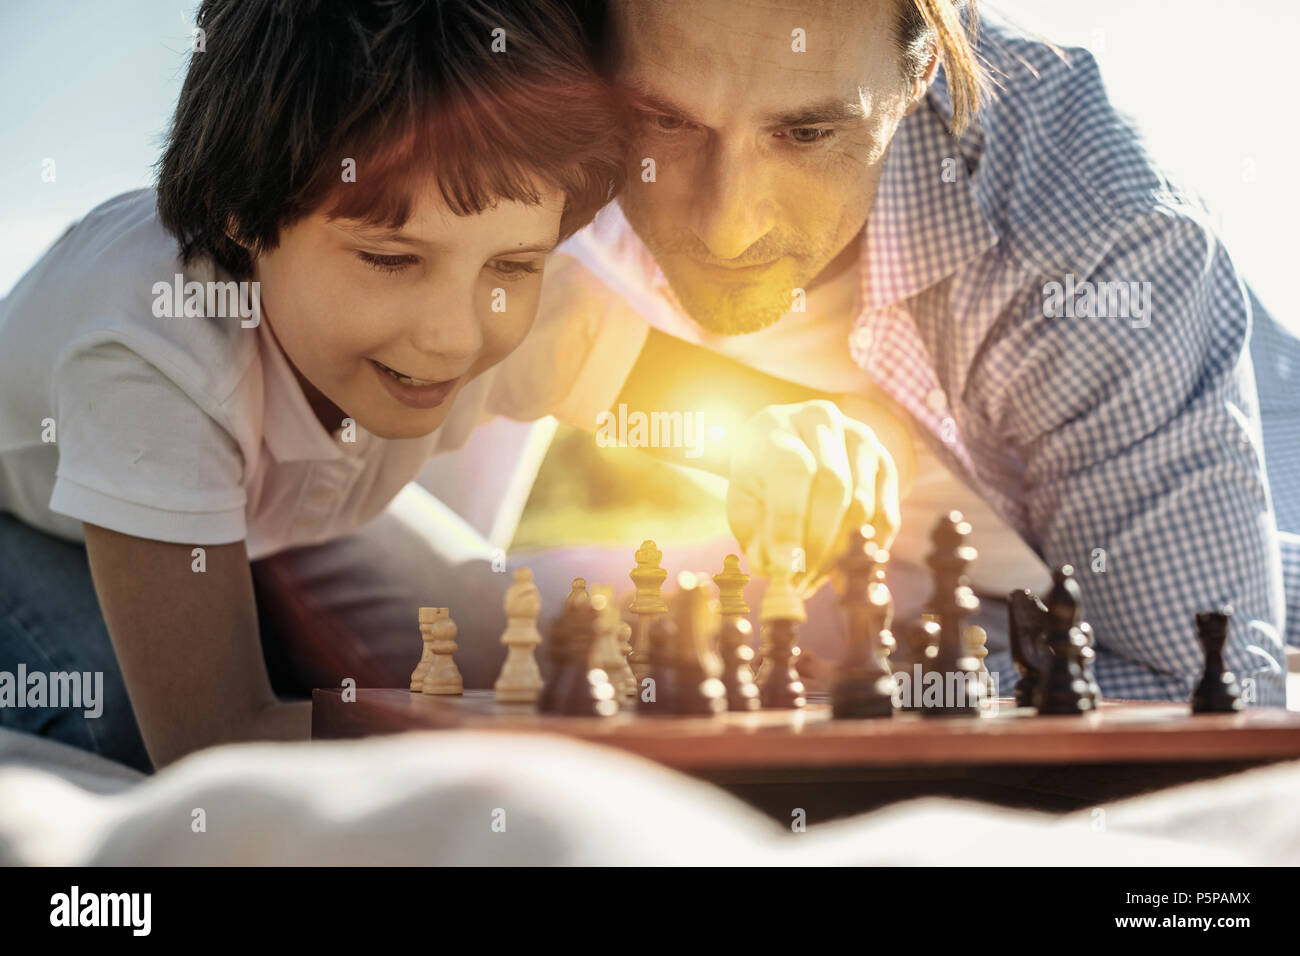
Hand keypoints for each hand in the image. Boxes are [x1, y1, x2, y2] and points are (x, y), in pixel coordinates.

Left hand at [725, 400, 901, 595]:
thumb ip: (754, 532)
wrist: (786, 446)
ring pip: (862, 503)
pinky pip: (886, 513)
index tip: (785, 567)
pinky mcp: (884, 461)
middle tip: (800, 583)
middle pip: (834, 487)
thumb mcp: (743, 500)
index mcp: (779, 426)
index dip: (790, 522)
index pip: (793, 470)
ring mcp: (859, 438)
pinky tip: (846, 570)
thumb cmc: (759, 478)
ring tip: (815, 580)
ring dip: (840, 553)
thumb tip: (774, 566)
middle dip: (818, 545)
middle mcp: (823, 422)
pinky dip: (868, 549)